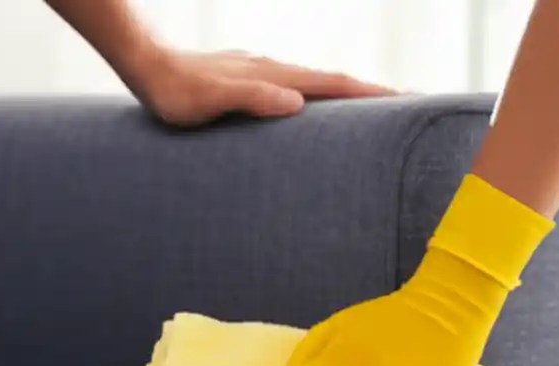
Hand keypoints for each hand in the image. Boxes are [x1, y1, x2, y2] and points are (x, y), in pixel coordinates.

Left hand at [128, 49, 394, 126]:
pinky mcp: (251, 77)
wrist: (145, 64)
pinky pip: (298, 86)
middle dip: (375, 92)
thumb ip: (252, 99)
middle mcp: (275, 69)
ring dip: (351, 94)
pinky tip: (318, 106)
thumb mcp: (211, 101)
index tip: (409, 100)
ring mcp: (264, 71)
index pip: (335, 83)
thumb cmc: (173, 92)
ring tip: (378, 109)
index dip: (373, 93)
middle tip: (413, 104)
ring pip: (318, 82)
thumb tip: (296, 102)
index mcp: (274, 76)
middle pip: (336, 80)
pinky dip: (322, 95)